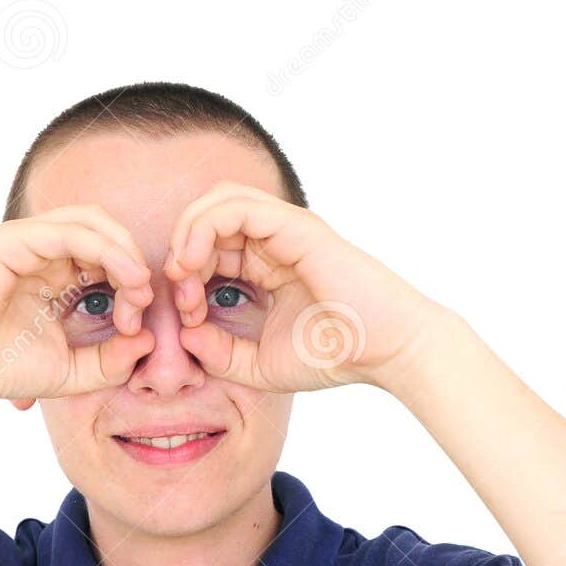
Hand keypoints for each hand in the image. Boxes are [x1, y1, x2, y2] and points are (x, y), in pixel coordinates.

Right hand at [0, 206, 155, 401]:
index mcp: (56, 274)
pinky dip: (103, 247)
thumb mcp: (69, 372)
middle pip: (107, 231)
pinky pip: (67, 230)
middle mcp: (43, 251)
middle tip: (144, 302)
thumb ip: (110, 361)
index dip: (134, 284)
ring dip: (124, 250)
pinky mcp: (10, 240)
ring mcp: (26, 241)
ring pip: (92, 221)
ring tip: (138, 286)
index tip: (139, 327)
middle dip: (134, 263)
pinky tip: (123, 277)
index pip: (110, 258)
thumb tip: (149, 340)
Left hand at [165, 182, 443, 392]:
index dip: (186, 276)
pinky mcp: (295, 226)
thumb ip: (220, 353)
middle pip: (207, 218)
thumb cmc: (334, 356)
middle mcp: (274, 240)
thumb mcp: (260, 365)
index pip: (209, 247)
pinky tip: (194, 262)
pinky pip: (236, 206)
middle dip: (181, 255)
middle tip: (182, 298)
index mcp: (266, 265)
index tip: (188, 317)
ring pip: (218, 201)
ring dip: (188, 234)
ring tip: (182, 274)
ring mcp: (285, 229)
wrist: (384, 351)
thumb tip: (185, 334)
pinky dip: (203, 226)